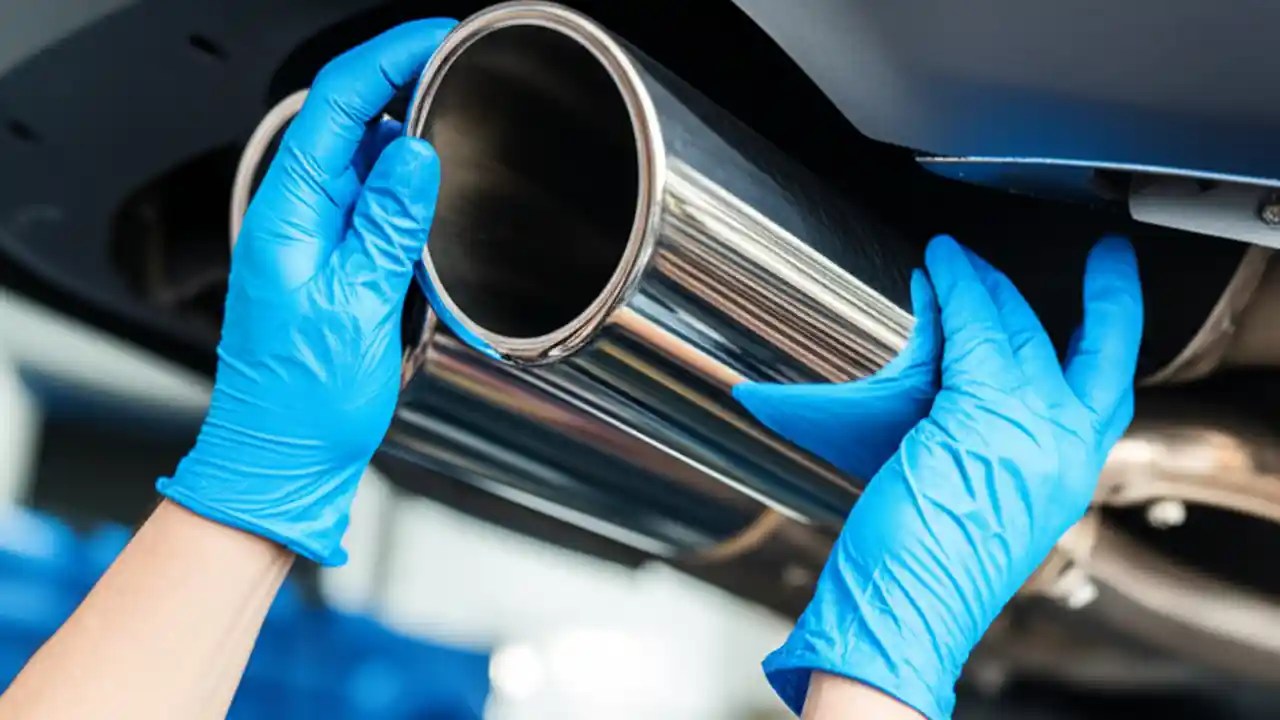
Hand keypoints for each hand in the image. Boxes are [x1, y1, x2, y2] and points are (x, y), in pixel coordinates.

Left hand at [157, 19, 454, 564]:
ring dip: (408, 140)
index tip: (436, 38)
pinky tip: (435, 190)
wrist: (283, 460)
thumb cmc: (303, 400)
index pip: (333, 108)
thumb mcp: (357, 306)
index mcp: (285, 216)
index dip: (385, 61)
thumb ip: (386, 225)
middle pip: (347, 122)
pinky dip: (404, 186)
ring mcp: (313, 237)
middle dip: (403, 86)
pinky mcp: (333, 261)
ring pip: (363, 161)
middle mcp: (294, 216)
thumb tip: (415, 153)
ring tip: (460, 131)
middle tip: (462, 73)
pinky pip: (370, 203)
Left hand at [755, 235, 1142, 719]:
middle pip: (1070, 343)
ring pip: (1018, 328)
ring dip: (982, 286)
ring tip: (952, 263)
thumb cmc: (926, 570)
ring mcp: (1032, 428)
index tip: (1109, 279)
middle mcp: (1065, 447)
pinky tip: (939, 270)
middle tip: (993, 266)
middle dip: (1025, 295)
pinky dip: (958, 290)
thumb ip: (996, 447)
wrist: (907, 611)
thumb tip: (967, 391)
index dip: (1112, 318)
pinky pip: (978, 328)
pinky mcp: (985, 412)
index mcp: (1069, 473)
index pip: (1109, 383)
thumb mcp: (983, 502)